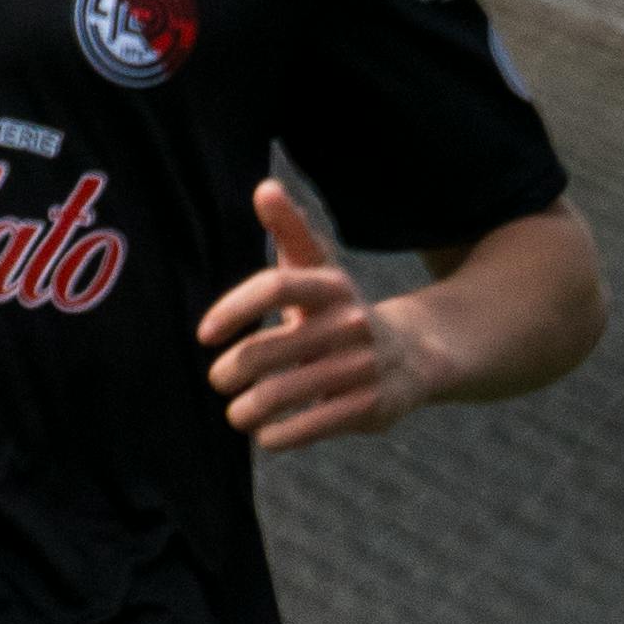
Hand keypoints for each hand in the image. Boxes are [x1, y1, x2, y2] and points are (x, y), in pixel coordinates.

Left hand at [200, 174, 412, 450]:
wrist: (419, 353)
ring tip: (237, 412)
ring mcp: (364, 366)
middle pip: (268, 350)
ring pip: (283, 393)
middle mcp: (352, 323)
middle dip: (231, 371)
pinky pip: (311, 425)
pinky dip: (279, 435)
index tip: (204, 335)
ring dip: (247, 409)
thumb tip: (264, 187)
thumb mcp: (321, 269)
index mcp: (332, 286)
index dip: (235, 308)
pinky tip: (264, 435)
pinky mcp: (373, 406)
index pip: (276, 286)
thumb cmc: (342, 309)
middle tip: (219, 380)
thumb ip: (290, 232)